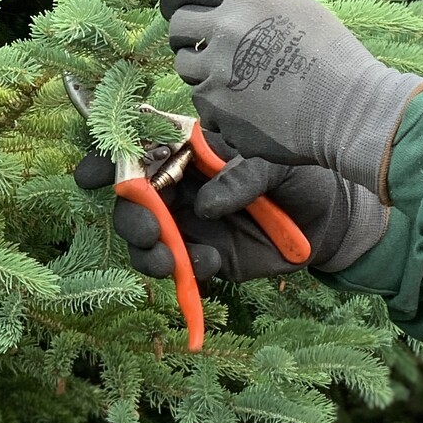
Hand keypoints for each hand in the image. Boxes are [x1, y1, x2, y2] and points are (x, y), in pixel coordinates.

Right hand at [73, 130, 388, 281]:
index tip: (91, 176)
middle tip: (148, 229)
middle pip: (133, 202)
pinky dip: (185, 268)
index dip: (109, 163)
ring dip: (146, 250)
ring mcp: (189, 224)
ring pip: (146, 239)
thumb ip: (245, 174)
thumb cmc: (302, 172)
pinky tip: (208, 264)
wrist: (331, 215)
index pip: (138, 153)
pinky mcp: (205, 257)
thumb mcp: (280, 162)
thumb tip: (208, 204)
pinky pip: (180, 267)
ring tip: (166, 258)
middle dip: (130, 216)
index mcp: (189, 154)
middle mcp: (180, 188)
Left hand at [160, 0, 422, 195]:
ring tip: (241, 80)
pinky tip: (252, 109)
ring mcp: (217, 75)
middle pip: (177, 27)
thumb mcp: (301, 8)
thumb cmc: (335, 57)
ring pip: (186, 69)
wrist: (351, 112)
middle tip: (210, 46)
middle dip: (187, 35)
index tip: (176, 4)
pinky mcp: (218, 113)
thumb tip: (225, 0)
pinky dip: (221, 107)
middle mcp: (224, 31)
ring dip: (204, 71)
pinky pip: (204, 106)